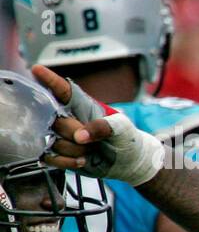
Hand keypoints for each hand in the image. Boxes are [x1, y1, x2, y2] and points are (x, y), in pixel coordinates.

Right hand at [32, 64, 163, 184]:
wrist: (129, 162)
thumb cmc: (126, 139)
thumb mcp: (121, 128)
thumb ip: (102, 127)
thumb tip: (79, 136)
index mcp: (81, 105)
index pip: (62, 89)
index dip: (49, 79)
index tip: (37, 69)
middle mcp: (67, 118)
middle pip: (54, 120)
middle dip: (73, 132)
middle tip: (91, 140)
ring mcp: (61, 136)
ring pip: (52, 141)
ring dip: (73, 150)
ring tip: (91, 150)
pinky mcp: (58, 154)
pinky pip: (51, 158)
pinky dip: (66, 162)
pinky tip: (82, 160)